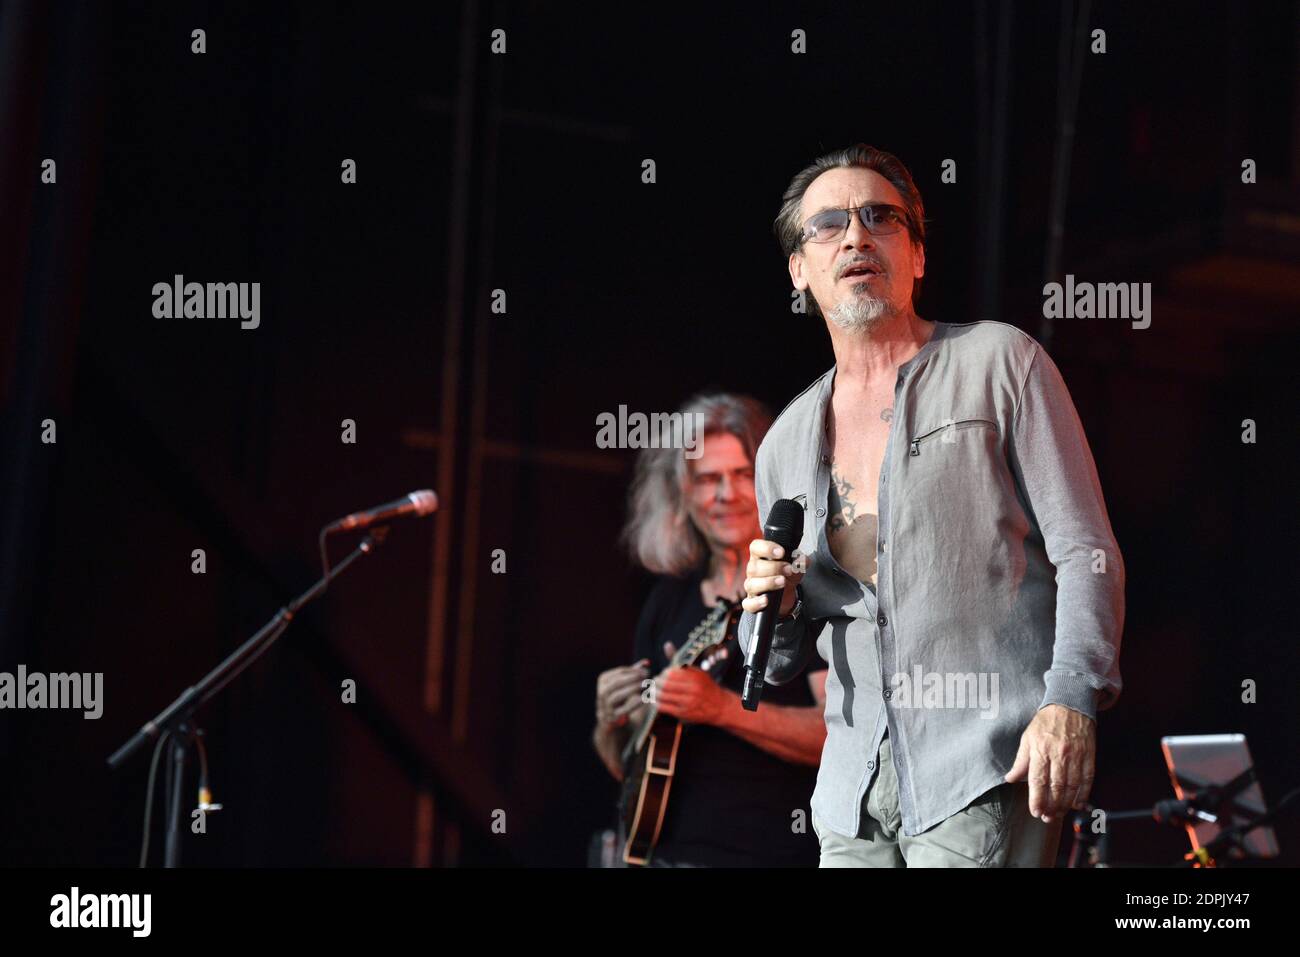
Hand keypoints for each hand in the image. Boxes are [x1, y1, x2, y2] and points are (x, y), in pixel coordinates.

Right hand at [595, 659, 650, 727]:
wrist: (612, 719)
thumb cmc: (621, 696)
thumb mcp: (626, 683)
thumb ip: (634, 672)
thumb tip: (647, 662)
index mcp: (603, 680)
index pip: (620, 672)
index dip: (634, 670)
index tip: (646, 671)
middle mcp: (601, 692)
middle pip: (617, 683)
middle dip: (633, 679)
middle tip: (646, 678)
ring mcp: (605, 706)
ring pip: (617, 696)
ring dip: (632, 690)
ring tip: (644, 687)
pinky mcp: (612, 718)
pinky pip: (622, 710)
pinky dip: (634, 704)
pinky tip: (644, 699)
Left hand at [655, 666, 727, 725]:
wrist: (719, 706)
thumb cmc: (705, 686)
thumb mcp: (697, 671)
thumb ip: (680, 660)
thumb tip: (667, 645)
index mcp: (695, 678)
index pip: (671, 673)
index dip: (664, 673)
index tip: (663, 674)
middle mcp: (692, 690)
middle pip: (665, 685)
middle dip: (656, 682)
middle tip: (655, 682)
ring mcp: (687, 703)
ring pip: (662, 696)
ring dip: (654, 692)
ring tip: (653, 690)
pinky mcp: (683, 713)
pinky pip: (664, 707)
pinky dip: (657, 703)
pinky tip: (656, 700)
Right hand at [741, 539, 805, 618]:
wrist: (786, 594)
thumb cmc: (787, 574)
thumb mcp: (796, 566)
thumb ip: (800, 561)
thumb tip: (802, 561)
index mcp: (760, 557)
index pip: (756, 547)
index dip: (767, 548)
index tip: (781, 552)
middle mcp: (753, 571)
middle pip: (754, 567)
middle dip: (773, 568)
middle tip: (789, 570)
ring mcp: (751, 587)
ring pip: (751, 584)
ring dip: (768, 582)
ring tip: (783, 582)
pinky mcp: (752, 602)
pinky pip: (748, 604)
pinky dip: (756, 602)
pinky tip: (766, 600)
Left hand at [1004, 704, 1095, 823]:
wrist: (1069, 705)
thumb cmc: (1045, 723)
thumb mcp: (1027, 738)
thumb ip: (1020, 761)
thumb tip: (1010, 779)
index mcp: (1041, 749)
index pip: (1038, 780)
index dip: (1037, 799)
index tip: (1036, 812)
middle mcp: (1059, 754)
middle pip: (1056, 787)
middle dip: (1052, 806)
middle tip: (1047, 818)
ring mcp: (1076, 755)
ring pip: (1072, 786)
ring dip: (1066, 804)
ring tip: (1059, 813)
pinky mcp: (1089, 755)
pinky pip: (1087, 779)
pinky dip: (1083, 794)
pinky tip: (1078, 804)